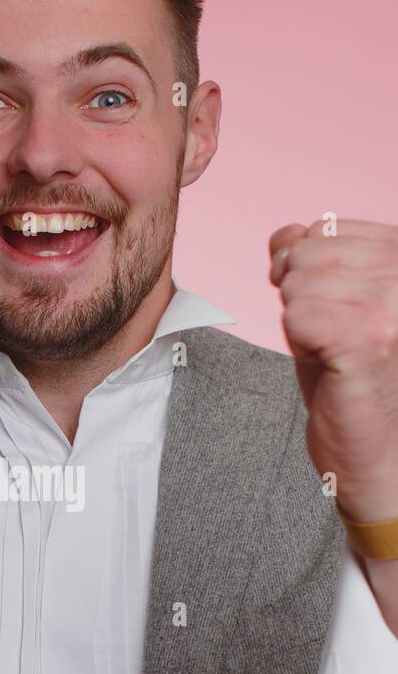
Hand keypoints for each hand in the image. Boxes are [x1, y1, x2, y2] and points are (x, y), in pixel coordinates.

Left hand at [268, 219, 397, 522]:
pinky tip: (330, 363)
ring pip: (297, 282)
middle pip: (307, 252)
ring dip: (302, 322)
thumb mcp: (331, 299)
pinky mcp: (367, 339)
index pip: (324, 227)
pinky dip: (299, 342)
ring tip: (336, 350)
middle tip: (334, 336)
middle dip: (303, 296)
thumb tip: (286, 235)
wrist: (379, 447)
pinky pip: (295, 315)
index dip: (309, 270)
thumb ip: (311, 257)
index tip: (335, 309)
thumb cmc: (352, 374)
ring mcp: (391, 304)